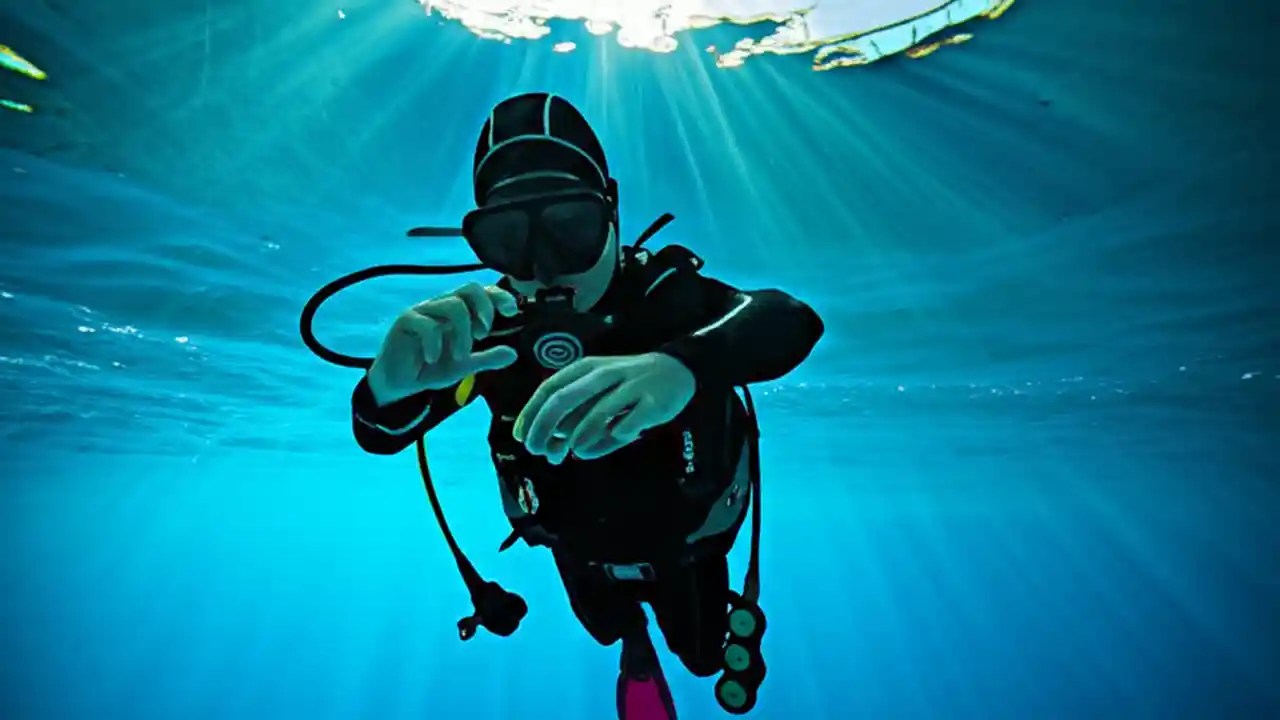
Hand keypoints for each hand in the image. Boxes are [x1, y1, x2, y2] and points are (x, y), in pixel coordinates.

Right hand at [367, 282, 518, 405]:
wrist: (400, 383)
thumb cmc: (431, 368)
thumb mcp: (464, 366)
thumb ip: (487, 359)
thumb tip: (513, 354)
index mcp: (459, 312)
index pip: (482, 293)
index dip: (499, 296)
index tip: (512, 311)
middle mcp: (443, 306)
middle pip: (470, 288)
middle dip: (484, 308)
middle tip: (483, 334)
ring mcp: (424, 311)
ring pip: (453, 305)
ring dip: (463, 333)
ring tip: (461, 355)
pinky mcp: (406, 321)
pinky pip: (427, 324)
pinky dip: (435, 343)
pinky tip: (432, 358)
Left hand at [513, 352, 695, 463]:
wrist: (677, 371)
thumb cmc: (627, 388)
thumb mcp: (597, 397)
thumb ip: (575, 421)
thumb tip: (554, 451)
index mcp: (585, 368)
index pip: (549, 388)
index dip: (531, 414)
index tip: (521, 437)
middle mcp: (604, 374)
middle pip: (564, 399)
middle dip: (545, 428)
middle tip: (539, 451)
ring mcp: (629, 386)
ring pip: (595, 413)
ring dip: (579, 436)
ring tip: (575, 449)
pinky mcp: (652, 401)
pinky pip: (628, 423)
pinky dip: (618, 434)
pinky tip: (617, 437)